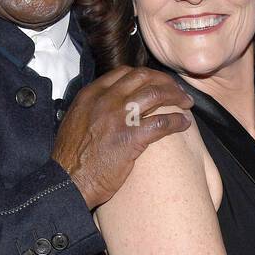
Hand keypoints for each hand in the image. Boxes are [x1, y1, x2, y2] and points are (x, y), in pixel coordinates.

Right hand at [52, 67, 193, 210]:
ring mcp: (119, 117)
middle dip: (164, 81)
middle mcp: (105, 100)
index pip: (124, 73)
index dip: (145, 75)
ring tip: (186, 104)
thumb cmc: (71, 159)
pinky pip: (161, 122)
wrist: (68, 181)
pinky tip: (184, 124)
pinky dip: (176, 121)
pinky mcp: (131, 138)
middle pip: (143, 77)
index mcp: (91, 94)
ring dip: (176, 97)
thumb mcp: (75, 122)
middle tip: (176, 91)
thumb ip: (91, 108)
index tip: (156, 83)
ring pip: (155, 94)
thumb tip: (105, 106)